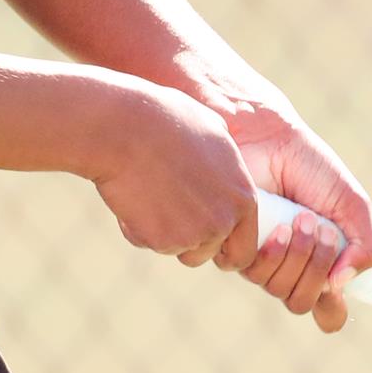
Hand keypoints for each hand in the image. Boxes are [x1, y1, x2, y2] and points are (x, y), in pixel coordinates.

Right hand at [83, 80, 260, 268]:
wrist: (126, 130)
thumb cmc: (168, 120)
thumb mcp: (214, 132)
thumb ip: (226, 164)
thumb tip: (222, 170)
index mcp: (243, 198)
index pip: (245, 248)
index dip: (225, 247)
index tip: (209, 243)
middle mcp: (223, 222)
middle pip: (207, 252)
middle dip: (189, 240)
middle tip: (168, 209)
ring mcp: (193, 234)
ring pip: (176, 248)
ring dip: (163, 232)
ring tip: (151, 191)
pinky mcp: (160, 240)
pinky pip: (148, 242)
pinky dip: (138, 227)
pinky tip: (133, 194)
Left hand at [226, 99, 371, 332]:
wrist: (265, 134)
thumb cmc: (307, 164)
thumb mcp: (350, 202)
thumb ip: (364, 244)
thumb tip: (342, 284)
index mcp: (318, 258)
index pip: (326, 308)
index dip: (332, 309)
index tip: (338, 288)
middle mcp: (287, 264)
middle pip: (302, 302)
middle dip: (318, 269)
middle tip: (321, 230)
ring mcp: (258, 258)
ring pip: (278, 290)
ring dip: (298, 256)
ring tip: (301, 217)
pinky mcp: (230, 246)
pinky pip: (250, 271)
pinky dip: (271, 250)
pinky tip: (275, 222)